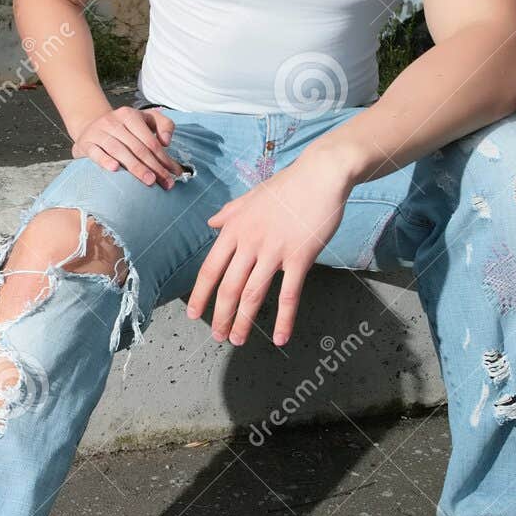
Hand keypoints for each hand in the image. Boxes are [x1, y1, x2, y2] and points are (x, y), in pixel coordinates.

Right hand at [72, 104, 185, 188]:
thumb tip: (166, 142)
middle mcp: (113, 122)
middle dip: (154, 167)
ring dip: (136, 167)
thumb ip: (163, 124)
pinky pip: (96, 153)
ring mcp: (98, 132)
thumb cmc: (124, 127)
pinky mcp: (86, 143)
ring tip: (149, 181)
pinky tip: (114, 169)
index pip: (150, 140)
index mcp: (130, 115)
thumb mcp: (145, 119)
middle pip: (138, 148)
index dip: (164, 158)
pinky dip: (105, 160)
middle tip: (166, 183)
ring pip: (119, 151)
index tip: (175, 173)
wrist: (89, 125)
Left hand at [185, 151, 353, 345]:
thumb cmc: (288, 185)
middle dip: (221, 316)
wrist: (320, 175)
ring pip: (253, 294)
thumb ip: (229, 212)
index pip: (210, 268)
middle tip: (218, 336)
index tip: (194, 314)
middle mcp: (249, 242)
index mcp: (234, 229)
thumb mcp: (251, 196)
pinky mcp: (299, 257)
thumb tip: (211, 222)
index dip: (201, 295)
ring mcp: (274, 251)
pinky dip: (284, 319)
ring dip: (243, 321)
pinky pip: (289, 294)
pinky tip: (280, 338)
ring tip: (237, 340)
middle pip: (229, 287)